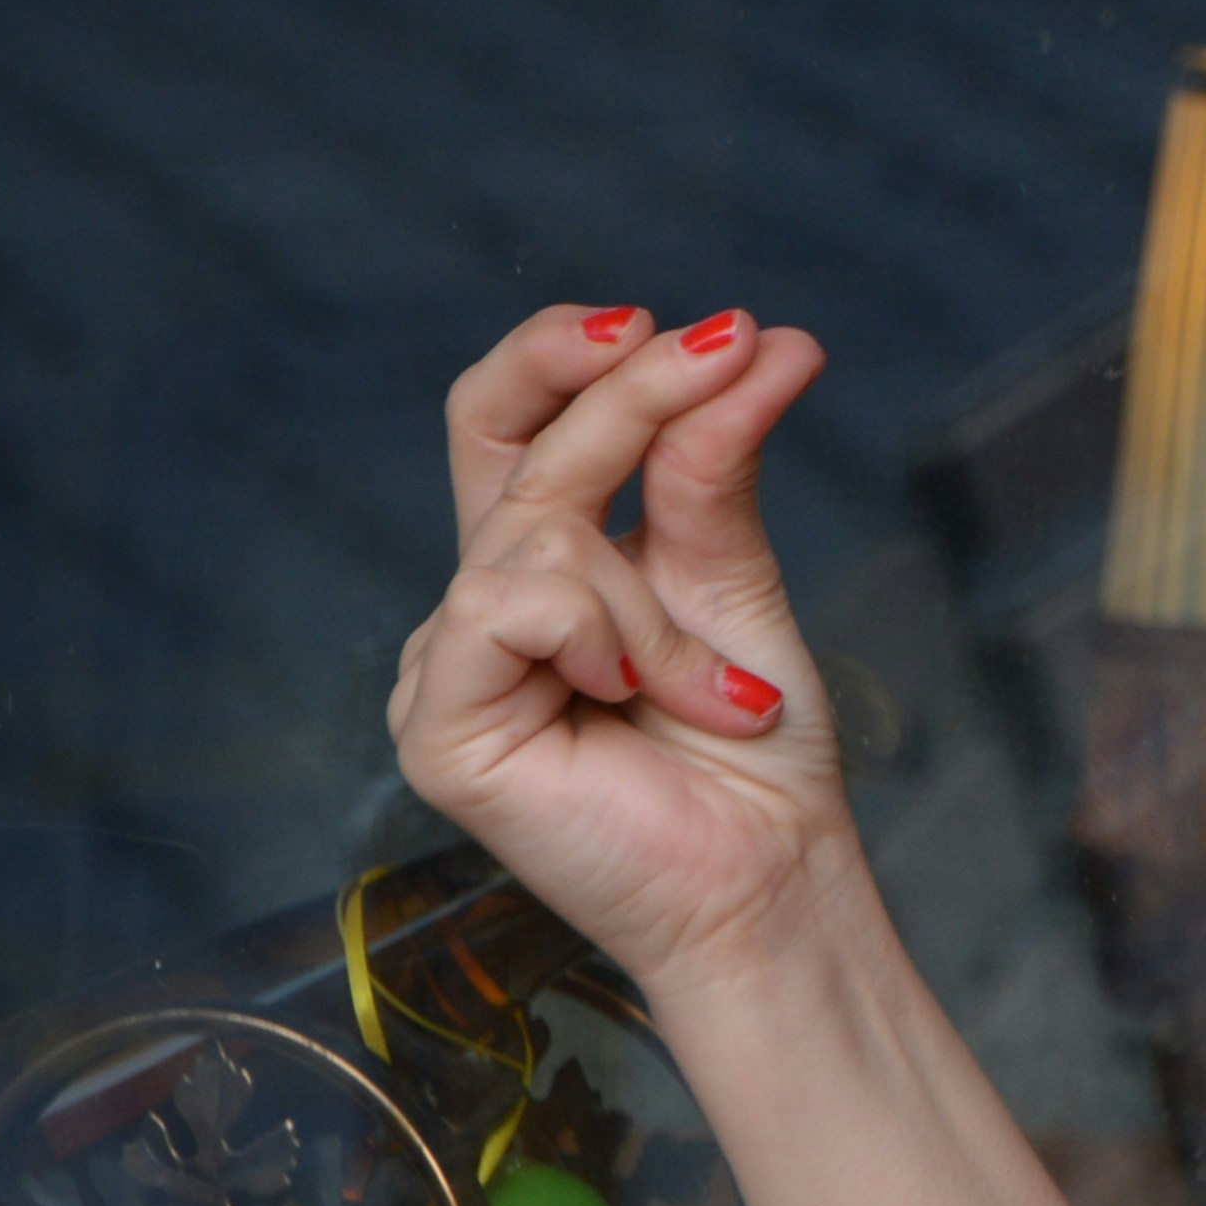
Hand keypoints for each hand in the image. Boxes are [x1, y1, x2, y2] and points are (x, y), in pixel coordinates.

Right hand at [388, 305, 866, 1010]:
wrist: (770, 879)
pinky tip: (633, 699)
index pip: (513, 421)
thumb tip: (755, 341)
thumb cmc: (754, 754)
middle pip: (516, 441)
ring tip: (716, 686)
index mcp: (543, 566)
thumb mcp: (735, 584)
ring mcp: (447, 662)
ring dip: (655, 602)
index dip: (567, 353)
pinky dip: (601, 637)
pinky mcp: (435, 723)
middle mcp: (482, 605)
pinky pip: (506, 605)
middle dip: (631, 388)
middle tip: (736, 346)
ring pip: (536, 530)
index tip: (709, 327)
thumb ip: (711, 470)